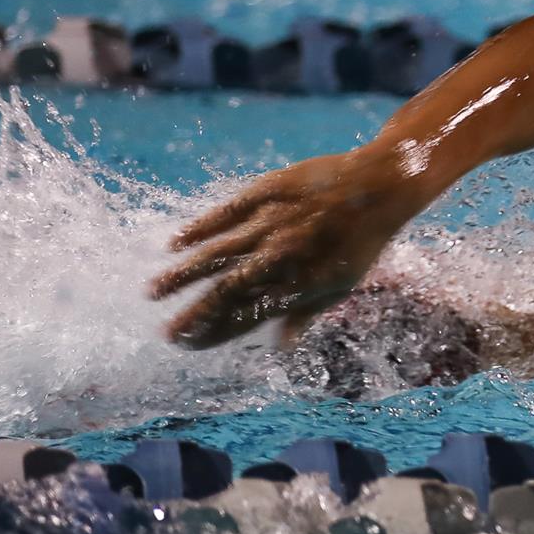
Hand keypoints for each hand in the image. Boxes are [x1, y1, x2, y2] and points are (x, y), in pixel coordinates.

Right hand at [151, 149, 415, 348]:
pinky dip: (198, 229)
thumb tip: (282, 348)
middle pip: (225, 291)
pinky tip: (175, 244)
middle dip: (192, 314)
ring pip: (216, 253)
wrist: (379, 185)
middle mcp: (280, 256)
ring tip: (154, 292)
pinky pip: (225, 213)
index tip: (187, 343)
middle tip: (165, 331)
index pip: (246, 317)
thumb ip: (305, 314)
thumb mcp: (342, 284)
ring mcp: (271, 222)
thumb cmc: (362, 240)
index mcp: (299, 283)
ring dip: (182, 275)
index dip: (214, 333)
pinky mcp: (265, 192)